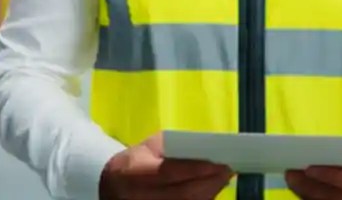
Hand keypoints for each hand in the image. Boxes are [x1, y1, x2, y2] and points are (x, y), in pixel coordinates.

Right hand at [99, 132, 233, 199]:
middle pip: (182, 194)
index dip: (196, 170)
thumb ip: (175, 149)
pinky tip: (211, 189)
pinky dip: (202, 199)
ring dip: (209, 193)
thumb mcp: (150, 146)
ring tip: (224, 178)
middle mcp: (140, 195)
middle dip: (209, 182)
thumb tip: (207, 151)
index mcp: (135, 170)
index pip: (169, 172)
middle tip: (228, 171)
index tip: (220, 163)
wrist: (112, 185)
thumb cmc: (137, 159)